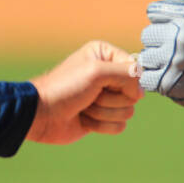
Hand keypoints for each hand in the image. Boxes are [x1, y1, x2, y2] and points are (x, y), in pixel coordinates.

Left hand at [28, 40, 143, 144]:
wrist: (42, 114)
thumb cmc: (65, 88)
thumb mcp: (96, 71)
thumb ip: (127, 74)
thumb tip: (141, 92)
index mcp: (105, 56)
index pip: (134, 70)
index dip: (123, 81)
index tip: (102, 82)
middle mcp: (107, 75)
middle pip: (132, 94)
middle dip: (109, 99)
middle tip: (88, 96)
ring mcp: (106, 98)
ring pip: (127, 112)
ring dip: (102, 113)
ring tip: (83, 107)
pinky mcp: (102, 119)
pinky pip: (119, 126)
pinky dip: (101, 126)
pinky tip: (84, 120)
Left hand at [138, 0, 183, 134]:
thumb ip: (179, 3)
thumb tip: (150, 11)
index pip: (153, 12)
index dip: (164, 21)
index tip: (176, 30)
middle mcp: (181, 39)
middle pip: (147, 35)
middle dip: (158, 41)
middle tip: (174, 49)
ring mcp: (174, 63)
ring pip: (145, 57)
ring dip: (156, 61)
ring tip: (173, 64)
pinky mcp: (168, 84)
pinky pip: (146, 77)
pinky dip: (154, 79)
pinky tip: (168, 77)